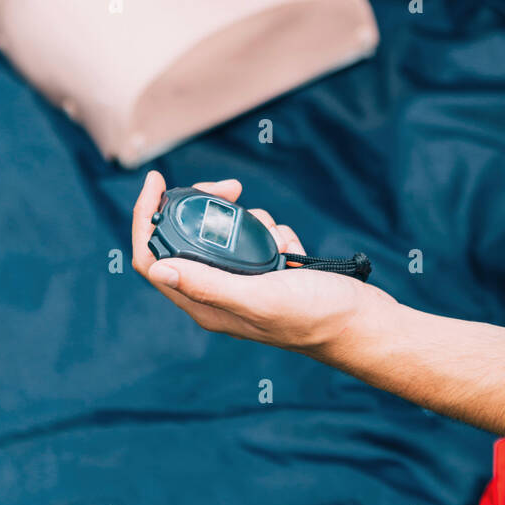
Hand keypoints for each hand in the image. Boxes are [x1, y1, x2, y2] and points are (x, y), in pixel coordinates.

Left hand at [133, 171, 393, 358]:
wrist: (360, 322)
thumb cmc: (314, 316)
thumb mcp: (259, 298)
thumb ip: (208, 284)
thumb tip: (158, 266)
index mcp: (204, 305)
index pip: (152, 259)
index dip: (145, 218)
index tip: (158, 181)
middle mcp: (217, 295)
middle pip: (187, 236)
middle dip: (206, 206)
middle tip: (229, 188)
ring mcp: (242, 283)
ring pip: (225, 233)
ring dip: (250, 222)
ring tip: (277, 239)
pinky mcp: (266, 272)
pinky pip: (255, 236)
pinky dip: (273, 231)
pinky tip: (292, 249)